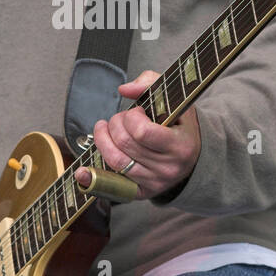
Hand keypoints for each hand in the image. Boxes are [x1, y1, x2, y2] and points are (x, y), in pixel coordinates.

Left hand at [75, 69, 200, 199]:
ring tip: (105, 129)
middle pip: (124, 143)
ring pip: (115, 161)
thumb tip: (124, 89)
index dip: (132, 118)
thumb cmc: (180, 125)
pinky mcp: (140, 192)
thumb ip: (151, 83)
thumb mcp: (174, 99)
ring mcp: (154, 182)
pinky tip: (82, 170)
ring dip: (103, 140)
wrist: (192, 157)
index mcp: (181, 145)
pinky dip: (93, 175)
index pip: (142, 132)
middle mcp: (168, 168)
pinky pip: (111, 183)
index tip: (137, 112)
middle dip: (115, 124)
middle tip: (120, 118)